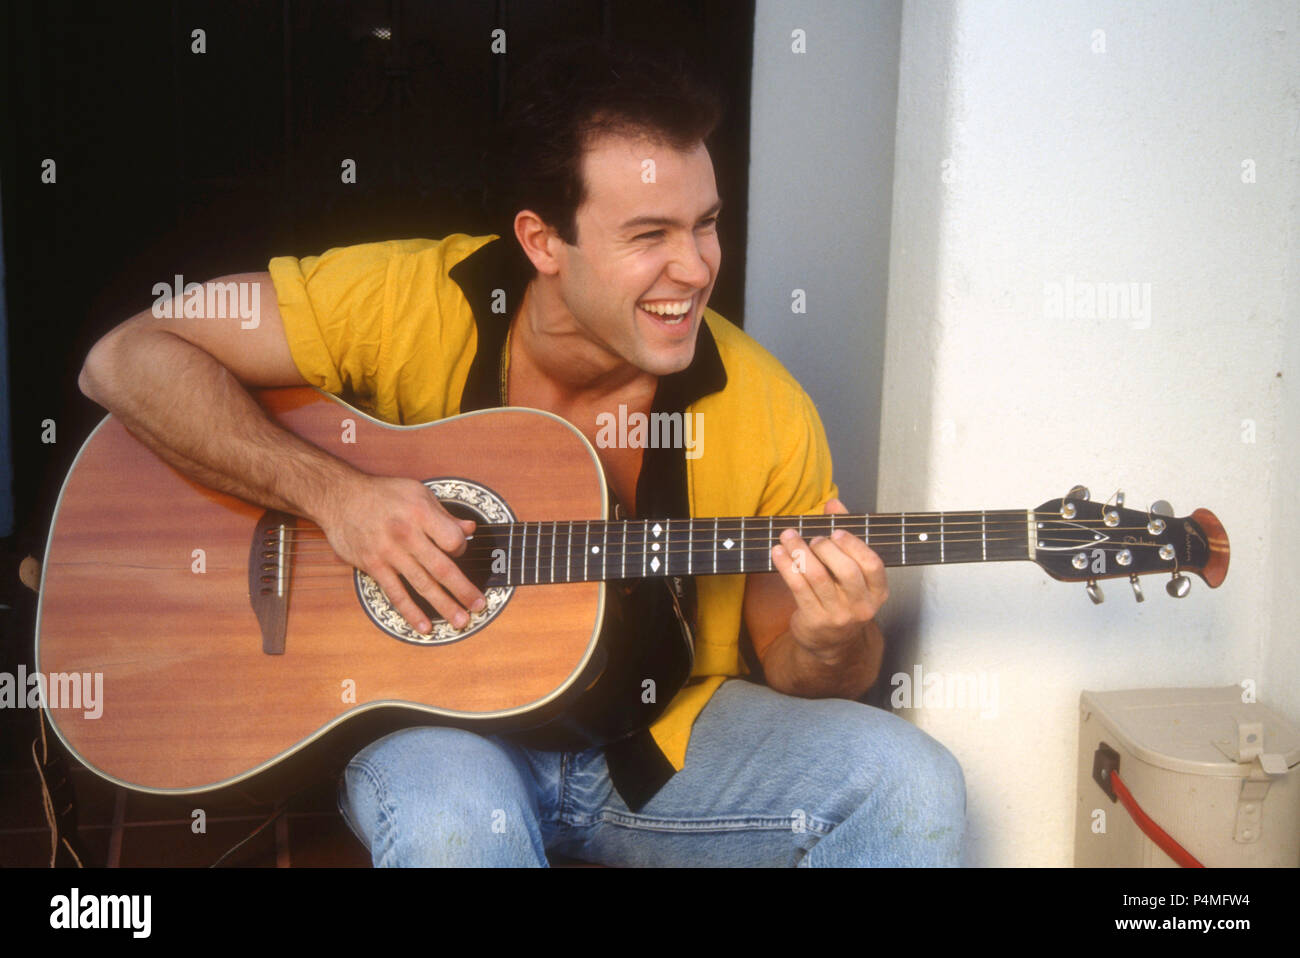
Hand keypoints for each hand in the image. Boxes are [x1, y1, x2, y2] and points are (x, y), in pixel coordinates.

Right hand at [316, 473, 484, 632]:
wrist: (340, 496)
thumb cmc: (382, 493)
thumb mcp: (417, 493)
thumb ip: (444, 515)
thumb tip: (470, 529)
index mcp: (421, 513)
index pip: (452, 540)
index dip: (461, 548)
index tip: (458, 550)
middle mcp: (406, 534)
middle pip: (442, 567)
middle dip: (463, 590)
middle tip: (479, 606)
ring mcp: (389, 553)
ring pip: (422, 584)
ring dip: (444, 605)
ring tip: (461, 621)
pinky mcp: (373, 566)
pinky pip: (396, 594)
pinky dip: (411, 612)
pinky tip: (425, 626)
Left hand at [768, 498, 887, 661]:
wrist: (831, 644)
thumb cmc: (842, 597)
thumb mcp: (851, 571)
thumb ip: (845, 535)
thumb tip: (834, 502)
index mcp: (877, 592)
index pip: (873, 565)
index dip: (854, 545)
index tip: (836, 531)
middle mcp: (862, 606)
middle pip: (846, 571)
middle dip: (826, 548)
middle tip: (813, 538)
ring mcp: (838, 616)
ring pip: (818, 577)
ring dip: (800, 551)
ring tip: (788, 536)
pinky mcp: (815, 621)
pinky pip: (798, 588)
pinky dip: (786, 566)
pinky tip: (778, 553)